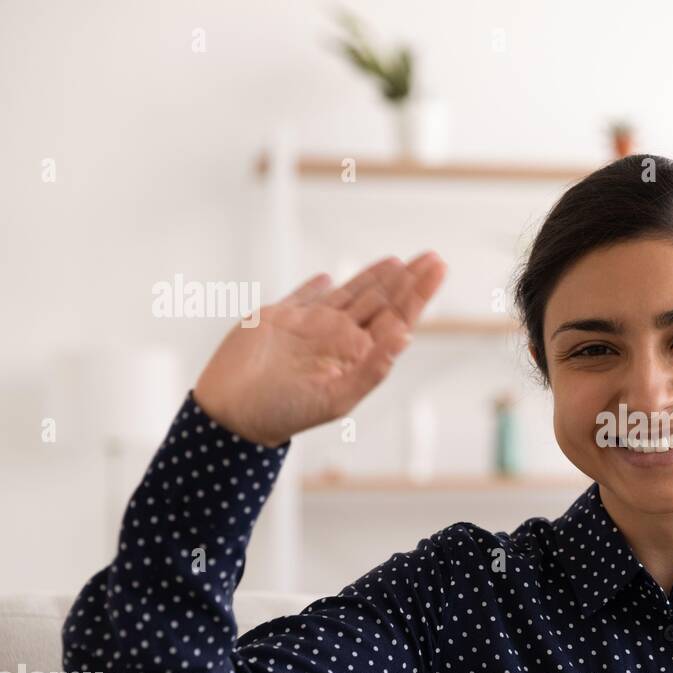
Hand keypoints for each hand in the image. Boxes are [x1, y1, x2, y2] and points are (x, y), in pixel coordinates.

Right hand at [193, 252, 446, 446]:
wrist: (233, 412)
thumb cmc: (287, 412)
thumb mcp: (338, 396)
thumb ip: (373, 367)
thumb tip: (406, 336)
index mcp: (358, 355)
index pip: (397, 318)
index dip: (419, 294)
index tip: (438, 269)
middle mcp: (340, 338)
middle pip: (381, 301)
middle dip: (407, 280)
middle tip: (432, 258)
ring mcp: (311, 326)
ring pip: (350, 293)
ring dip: (374, 277)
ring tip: (398, 263)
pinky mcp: (280, 318)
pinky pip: (304, 296)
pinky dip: (317, 286)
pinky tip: (329, 276)